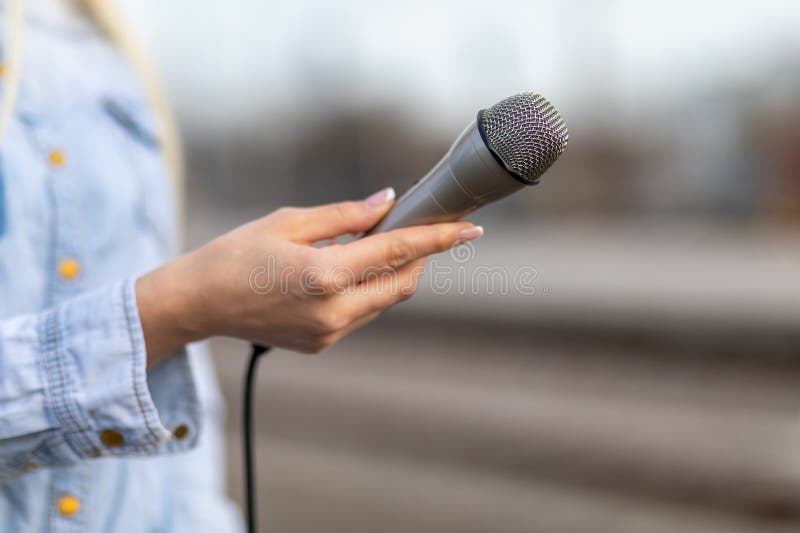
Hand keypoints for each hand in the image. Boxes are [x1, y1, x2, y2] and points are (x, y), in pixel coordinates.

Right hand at [136, 188, 482, 365]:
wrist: (197, 304)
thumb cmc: (235, 254)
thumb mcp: (289, 222)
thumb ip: (345, 216)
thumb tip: (387, 202)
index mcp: (325, 275)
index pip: (397, 251)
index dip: (439, 238)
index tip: (471, 229)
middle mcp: (333, 311)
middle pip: (402, 282)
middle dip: (421, 256)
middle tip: (425, 229)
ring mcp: (328, 333)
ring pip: (384, 300)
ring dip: (393, 273)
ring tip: (381, 245)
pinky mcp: (321, 345)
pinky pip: (361, 314)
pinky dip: (367, 290)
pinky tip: (349, 271)